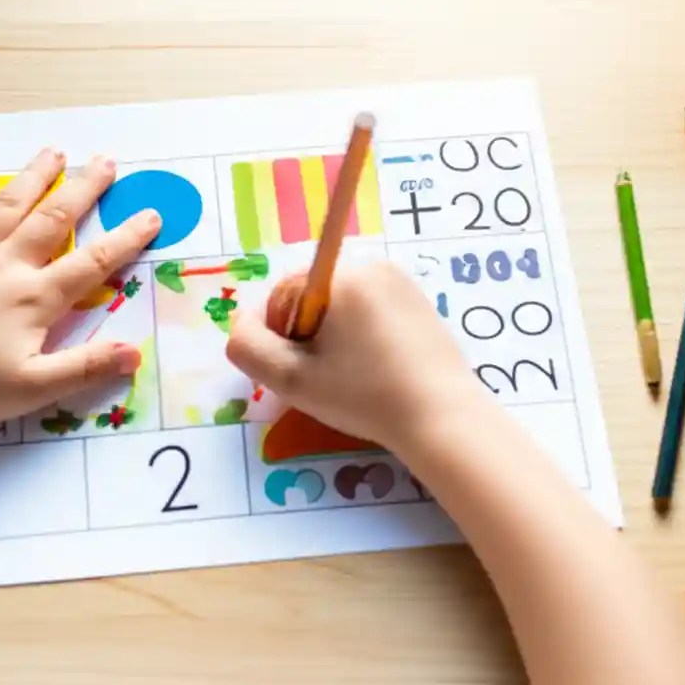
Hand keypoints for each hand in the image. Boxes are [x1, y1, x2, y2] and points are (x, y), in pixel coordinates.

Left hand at [0, 148, 160, 429]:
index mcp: (36, 299)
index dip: (126, 239)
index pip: (93, 263)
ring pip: (7, 207)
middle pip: (53, 220)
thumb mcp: (33, 388)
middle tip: (107, 162)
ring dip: (34, 178)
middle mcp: (6, 267)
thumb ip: (85, 368)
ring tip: (54, 153)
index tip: (150, 215)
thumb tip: (135, 352)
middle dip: (84, 189)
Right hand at [226, 262, 489, 453]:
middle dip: (308, 336)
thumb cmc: (364, 396)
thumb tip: (242, 324)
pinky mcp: (419, 302)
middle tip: (327, 378)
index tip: (303, 370)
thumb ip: (248, 347)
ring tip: (354, 377)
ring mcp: (401, 282)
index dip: (281, 339)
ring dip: (333, 339)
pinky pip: (369, 312)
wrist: (442, 418)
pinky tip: (376, 370)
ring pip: (339, 307)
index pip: (282, 297)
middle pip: (311, 298)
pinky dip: (362, 338)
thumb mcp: (291, 379)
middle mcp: (373, 266)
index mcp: (342, 275)